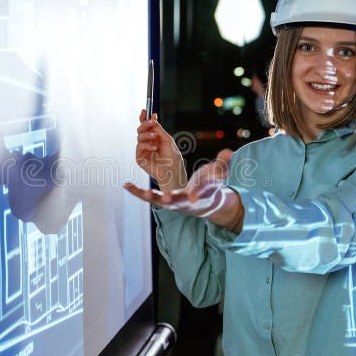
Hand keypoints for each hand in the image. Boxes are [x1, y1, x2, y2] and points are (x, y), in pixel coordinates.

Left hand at [125, 149, 243, 232]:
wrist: (202, 202)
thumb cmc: (210, 186)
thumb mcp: (219, 174)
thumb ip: (223, 164)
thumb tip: (229, 152)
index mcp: (198, 194)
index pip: (198, 193)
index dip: (196, 194)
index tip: (193, 196)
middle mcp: (183, 201)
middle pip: (175, 201)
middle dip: (169, 200)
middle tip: (163, 199)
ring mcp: (171, 203)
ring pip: (157, 201)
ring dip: (146, 195)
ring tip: (136, 189)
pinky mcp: (162, 201)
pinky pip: (147, 197)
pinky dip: (137, 192)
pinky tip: (126, 185)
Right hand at [135, 110, 186, 191]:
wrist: (172, 170)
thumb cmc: (172, 156)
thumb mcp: (166, 139)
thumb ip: (158, 129)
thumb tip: (152, 117)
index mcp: (154, 137)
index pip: (146, 126)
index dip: (144, 118)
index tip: (145, 110)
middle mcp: (147, 142)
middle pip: (141, 129)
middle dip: (145, 123)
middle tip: (152, 121)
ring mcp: (143, 150)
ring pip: (139, 136)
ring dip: (147, 134)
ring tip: (155, 137)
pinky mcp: (139, 157)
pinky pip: (139, 146)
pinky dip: (146, 145)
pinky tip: (154, 148)